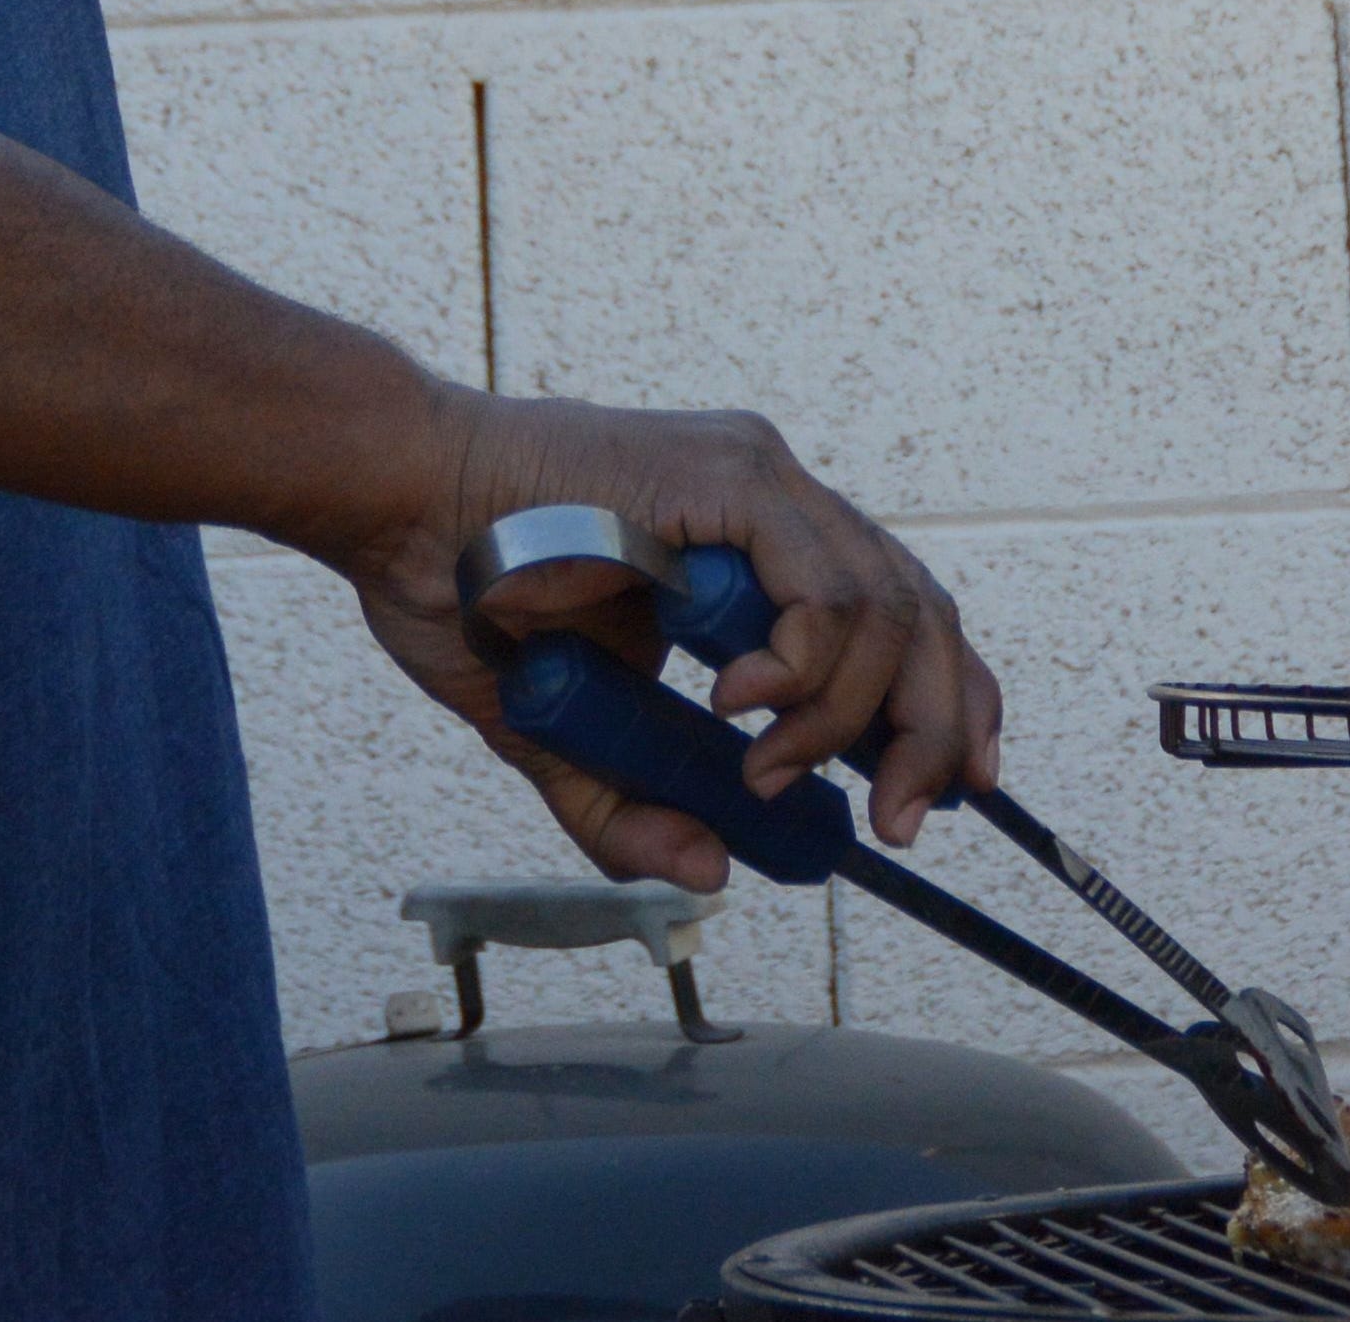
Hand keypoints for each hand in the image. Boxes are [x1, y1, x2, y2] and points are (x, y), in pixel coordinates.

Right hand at [310, 386, 1005, 890]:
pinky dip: (804, 661)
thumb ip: (628, 803)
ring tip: (768, 775)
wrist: (391, 505)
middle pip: (918, 611)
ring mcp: (756, 482)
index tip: (959, 786)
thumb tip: (706, 873)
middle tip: (903, 819)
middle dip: (932, 727)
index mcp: (754, 548)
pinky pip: (817, 580)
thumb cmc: (463, 590)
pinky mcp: (726, 475)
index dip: (944, 701)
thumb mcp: (561, 731)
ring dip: (848, 717)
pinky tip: (745, 706)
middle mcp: (774, 504)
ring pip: (882, 604)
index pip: (896, 618)